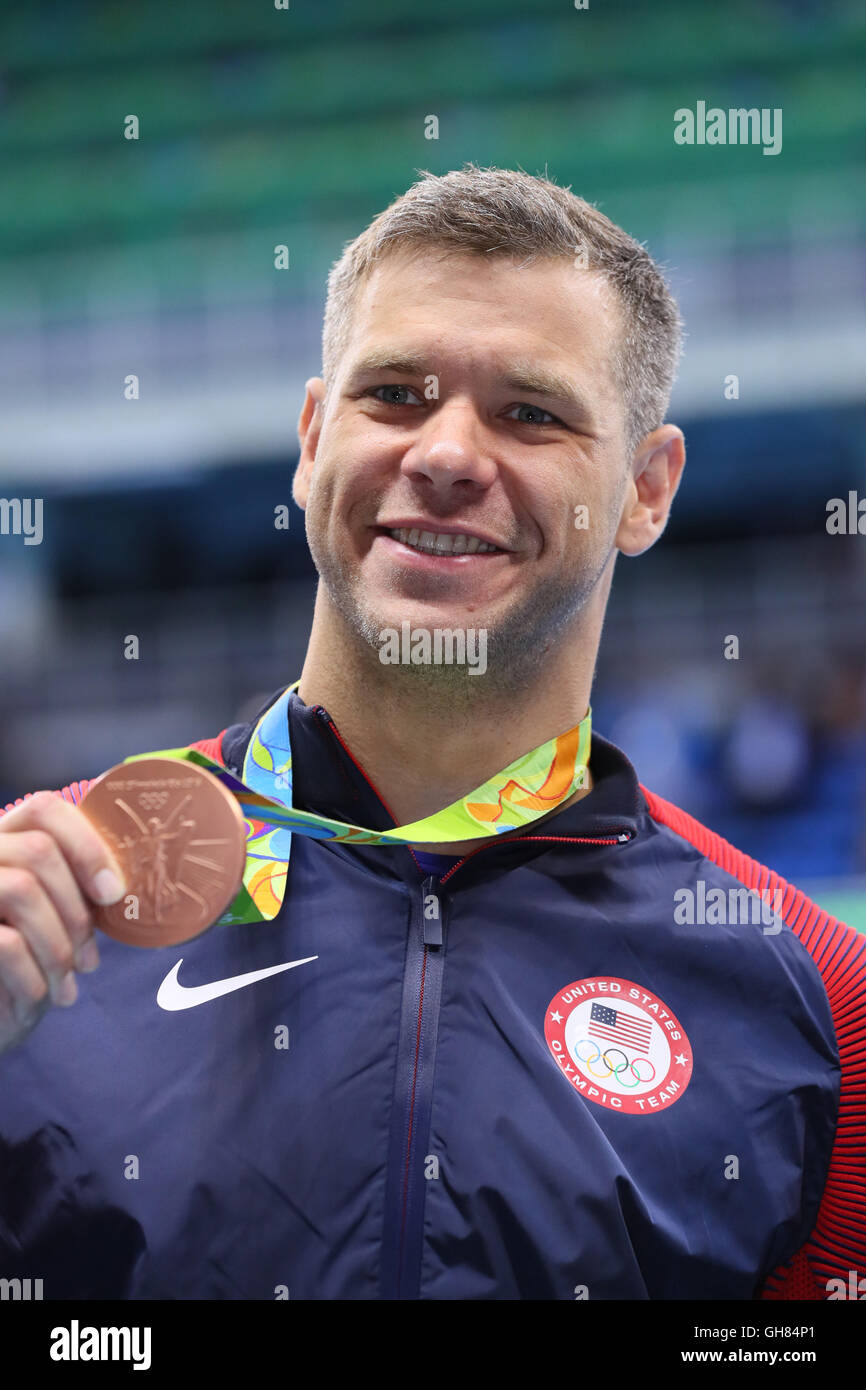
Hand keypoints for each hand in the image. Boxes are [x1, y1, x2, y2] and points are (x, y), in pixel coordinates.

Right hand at [0, 793, 125, 1055]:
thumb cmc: (27, 960)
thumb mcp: (54, 917)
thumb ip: (77, 888)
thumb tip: (123, 885)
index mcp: (7, 840)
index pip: (44, 808)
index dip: (86, 845)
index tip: (114, 892)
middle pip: (38, 850)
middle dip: (76, 909)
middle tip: (90, 959)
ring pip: (21, 889)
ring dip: (57, 945)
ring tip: (68, 982)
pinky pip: (6, 941)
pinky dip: (33, 973)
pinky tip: (40, 994)